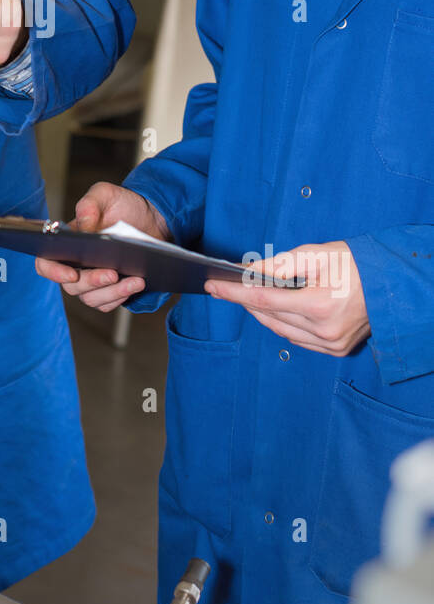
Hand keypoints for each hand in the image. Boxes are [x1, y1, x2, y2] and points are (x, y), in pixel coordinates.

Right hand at [35, 182, 169, 311]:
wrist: (150, 217)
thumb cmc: (122, 205)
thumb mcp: (105, 194)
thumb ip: (89, 205)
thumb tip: (83, 228)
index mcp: (67, 243)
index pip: (46, 263)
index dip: (53, 272)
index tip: (72, 274)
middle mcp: (75, 264)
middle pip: (71, 286)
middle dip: (92, 282)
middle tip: (112, 273)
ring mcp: (92, 279)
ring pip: (90, 298)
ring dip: (112, 292)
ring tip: (135, 280)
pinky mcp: (109, 290)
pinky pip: (107, 304)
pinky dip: (120, 297)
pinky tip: (135, 285)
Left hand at [205, 240, 370, 354]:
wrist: (391, 285)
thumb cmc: (357, 265)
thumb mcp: (318, 254)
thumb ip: (281, 263)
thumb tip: (250, 270)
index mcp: (319, 306)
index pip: (263, 299)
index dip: (234, 292)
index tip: (213, 286)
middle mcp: (323, 330)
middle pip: (269, 316)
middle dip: (245, 300)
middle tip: (225, 287)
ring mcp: (330, 344)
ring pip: (280, 330)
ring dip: (262, 313)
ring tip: (247, 296)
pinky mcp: (335, 349)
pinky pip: (296, 339)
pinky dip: (282, 324)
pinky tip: (275, 310)